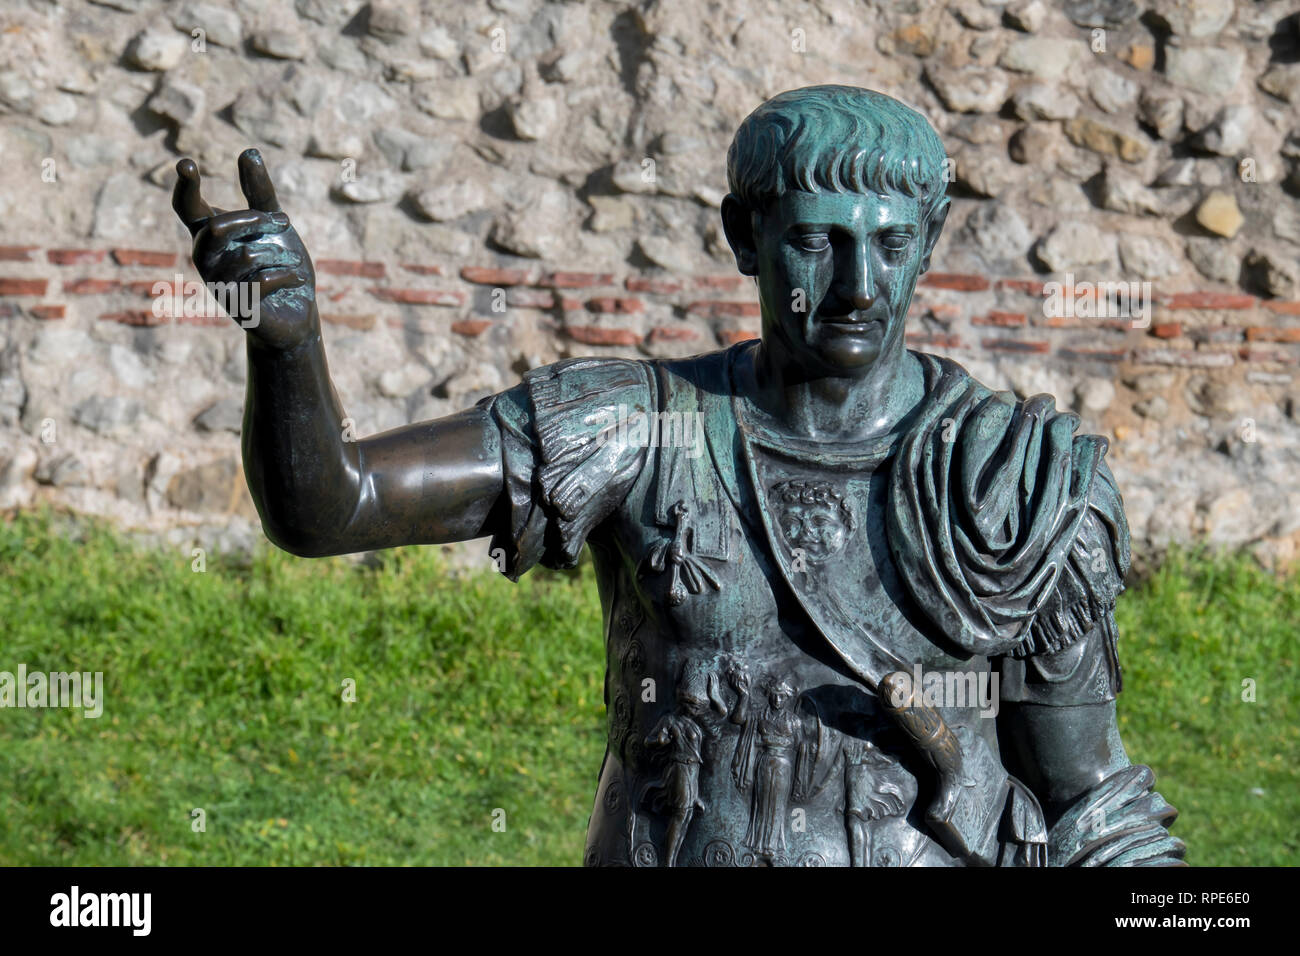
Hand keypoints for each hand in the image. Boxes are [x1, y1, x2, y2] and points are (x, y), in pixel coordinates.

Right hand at [172, 148, 316, 349]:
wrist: (297, 314)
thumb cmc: (281, 265)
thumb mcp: (275, 224)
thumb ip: (260, 193)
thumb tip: (248, 151)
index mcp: (211, 236)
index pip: (188, 209)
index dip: (186, 187)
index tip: (186, 163)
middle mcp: (207, 260)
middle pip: (216, 228)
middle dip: (254, 220)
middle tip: (285, 221)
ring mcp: (219, 286)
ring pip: (244, 256)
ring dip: (277, 253)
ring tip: (291, 261)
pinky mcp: (239, 309)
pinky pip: (261, 281)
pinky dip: (286, 275)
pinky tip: (296, 279)